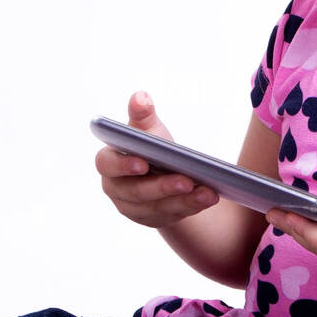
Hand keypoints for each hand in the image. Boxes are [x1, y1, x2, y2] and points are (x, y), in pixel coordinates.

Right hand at [95, 91, 219, 228]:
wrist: (164, 173)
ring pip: (157, 207)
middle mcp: (116, 188)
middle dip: (163, 186)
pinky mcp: (152, 220)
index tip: (143, 163)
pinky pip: (172, 216)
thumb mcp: (148, 129)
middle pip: (137, 191)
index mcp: (109, 162)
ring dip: (184, 200)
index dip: (123, 166)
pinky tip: (209, 197)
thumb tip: (140, 97)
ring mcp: (133, 208)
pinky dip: (191, 207)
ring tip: (208, 191)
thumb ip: (143, 115)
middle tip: (187, 180)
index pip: (107, 165)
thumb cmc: (151, 146)